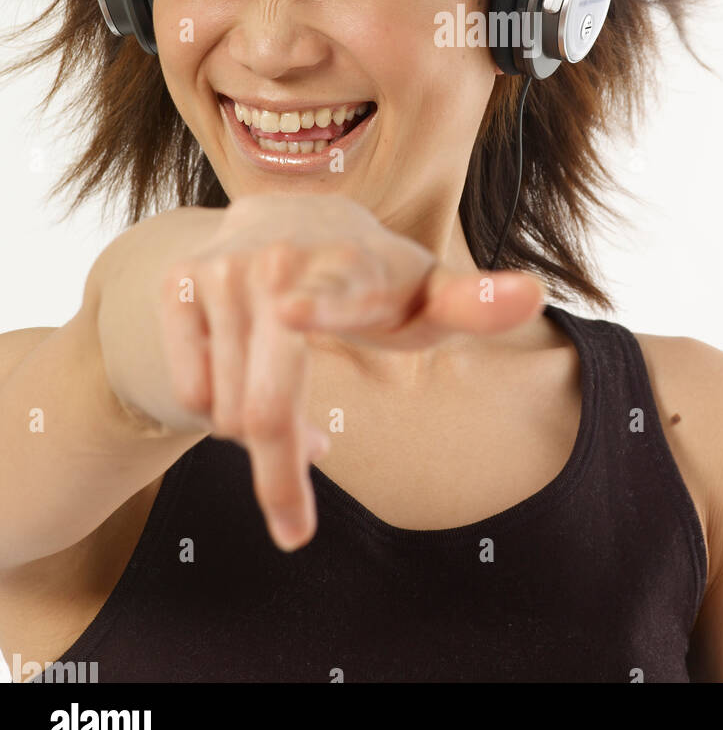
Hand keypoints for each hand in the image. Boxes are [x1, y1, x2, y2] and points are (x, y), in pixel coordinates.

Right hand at [155, 192, 544, 550]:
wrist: (288, 217)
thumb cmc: (373, 279)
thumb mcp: (426, 298)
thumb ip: (477, 306)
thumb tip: (536, 293)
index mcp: (353, 268)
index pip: (337, 294)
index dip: (318, 305)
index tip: (292, 311)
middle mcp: (281, 260)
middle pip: (267, 412)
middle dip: (280, 478)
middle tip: (298, 513)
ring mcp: (223, 270)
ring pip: (227, 412)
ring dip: (258, 433)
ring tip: (288, 400)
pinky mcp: (179, 283)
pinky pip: (191, 394)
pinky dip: (218, 410)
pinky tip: (245, 380)